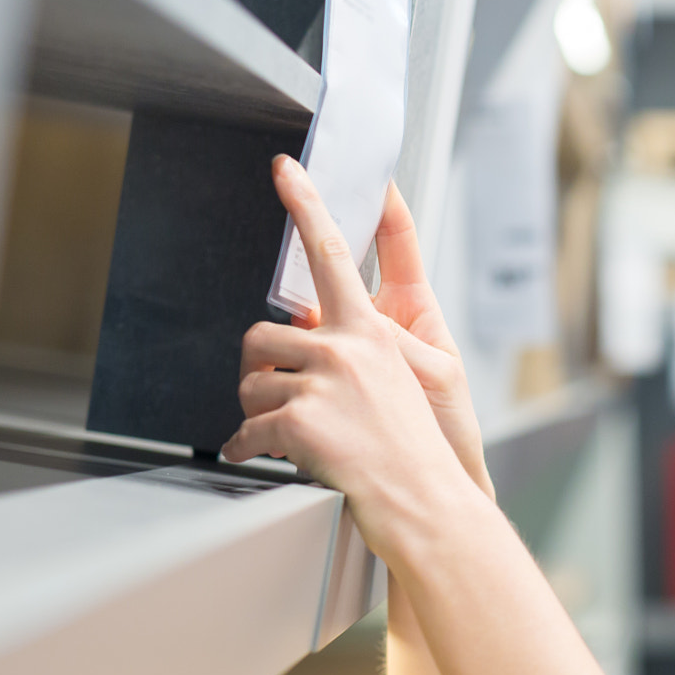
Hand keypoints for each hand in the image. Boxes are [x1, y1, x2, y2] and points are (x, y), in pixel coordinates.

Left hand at [222, 157, 484, 512]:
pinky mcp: (301, 419)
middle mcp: (350, 346)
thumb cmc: (417, 453)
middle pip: (267, 332)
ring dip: (257, 411)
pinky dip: (247, 448)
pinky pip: (247, 427)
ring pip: (251, 379)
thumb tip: (311, 337)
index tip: (286, 170)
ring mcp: (326, 381)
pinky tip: (259, 457)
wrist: (427, 505)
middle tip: (279, 395)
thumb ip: (360, 352)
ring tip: (285, 435)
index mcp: (376, 331)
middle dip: (260, 366)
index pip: (335, 252)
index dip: (307, 204)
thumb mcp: (407, 383)